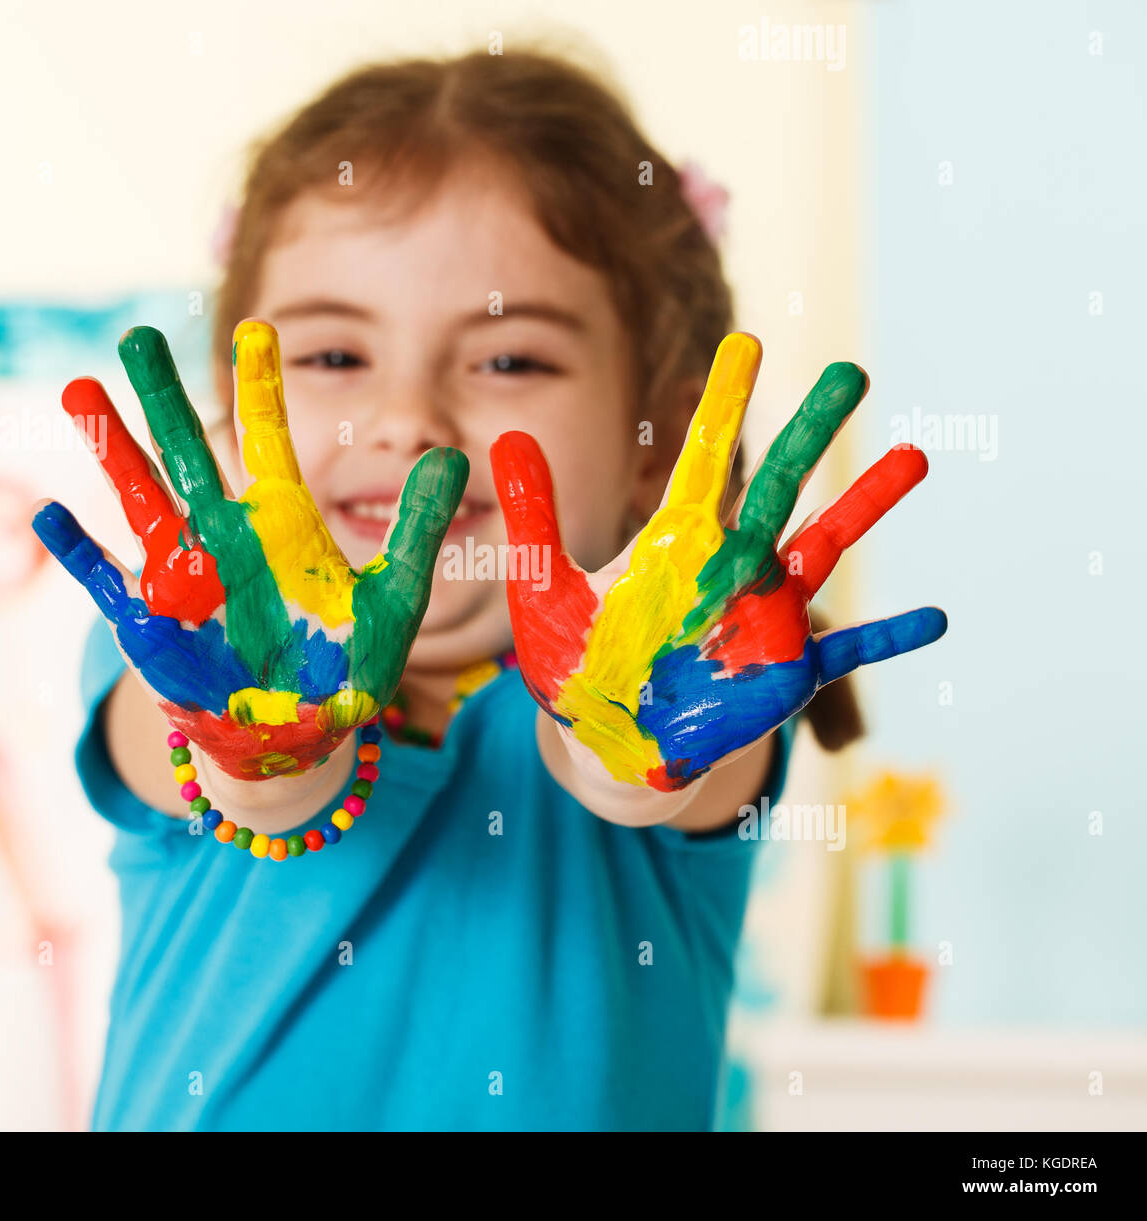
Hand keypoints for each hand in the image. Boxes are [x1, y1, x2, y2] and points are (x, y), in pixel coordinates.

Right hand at [33, 320, 467, 778]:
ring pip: (142, 499)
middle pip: (189, 454)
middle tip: (138, 334)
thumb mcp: (395, 593)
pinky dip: (81, 554)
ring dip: (111, 449)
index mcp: (281, 525)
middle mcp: (226, 538)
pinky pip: (110, 584)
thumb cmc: (346, 662)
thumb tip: (452, 454)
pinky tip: (50, 514)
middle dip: (163, 397)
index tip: (258, 328)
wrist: (300, 730)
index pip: (267, 441)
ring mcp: (184, 578)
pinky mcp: (153, 626)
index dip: (261, 389)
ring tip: (79, 388)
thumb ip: (417, 526)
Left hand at [490, 332, 946, 791]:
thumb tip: (507, 438)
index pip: (704, 459)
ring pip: (825, 548)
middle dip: (811, 429)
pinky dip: (887, 637)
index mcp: (675, 542)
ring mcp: (764, 615)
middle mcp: (730, 565)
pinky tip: (936, 617)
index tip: (747, 344)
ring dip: (865, 506)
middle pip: (779, 484)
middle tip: (852, 371)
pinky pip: (845, 653)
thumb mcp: (545, 589)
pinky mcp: (784, 674)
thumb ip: (536, 519)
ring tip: (916, 456)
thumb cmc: (577, 666)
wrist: (609, 743)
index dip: (723, 403)